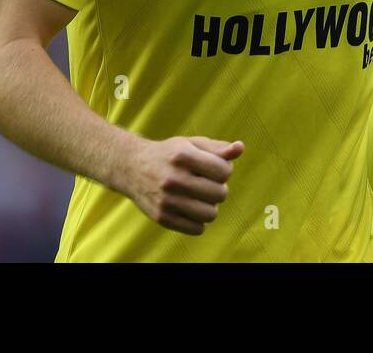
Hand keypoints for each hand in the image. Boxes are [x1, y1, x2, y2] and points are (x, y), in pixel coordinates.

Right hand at [117, 136, 242, 234]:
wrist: (132, 167)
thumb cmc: (170, 154)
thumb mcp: (192, 144)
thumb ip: (218, 148)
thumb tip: (240, 148)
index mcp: (183, 155)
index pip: (224, 171)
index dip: (224, 171)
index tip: (214, 169)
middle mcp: (173, 178)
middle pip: (220, 194)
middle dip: (218, 188)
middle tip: (206, 184)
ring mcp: (166, 200)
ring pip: (211, 214)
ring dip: (210, 206)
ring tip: (200, 197)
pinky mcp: (161, 217)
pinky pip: (197, 229)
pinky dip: (199, 221)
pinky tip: (191, 208)